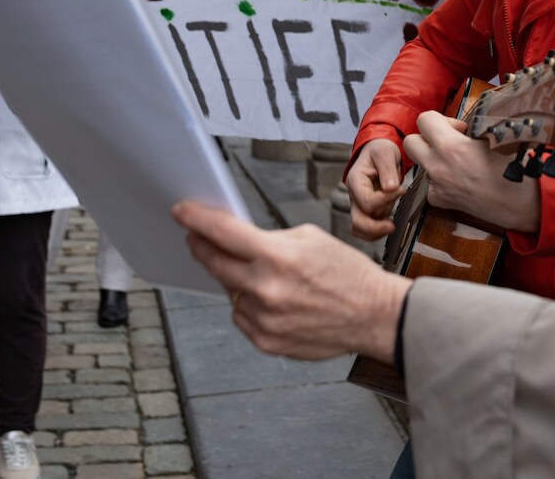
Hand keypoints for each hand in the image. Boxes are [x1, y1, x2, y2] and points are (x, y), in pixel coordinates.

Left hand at [173, 200, 409, 361]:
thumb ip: (270, 239)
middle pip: (214, 262)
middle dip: (202, 246)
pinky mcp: (265, 341)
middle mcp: (265, 289)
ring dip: (237, 280)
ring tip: (269, 278)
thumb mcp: (311, 238)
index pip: (222, 232)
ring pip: (229, 291)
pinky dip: (251, 305)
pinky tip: (276, 301)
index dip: (197, 219)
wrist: (373, 315)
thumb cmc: (348, 275)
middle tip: (198, 238)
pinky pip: (242, 316)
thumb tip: (238, 241)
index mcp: (277, 256)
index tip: (182, 213)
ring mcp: (263, 318)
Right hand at [344, 138, 403, 240]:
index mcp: (356, 181)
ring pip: (363, 228)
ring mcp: (360, 205)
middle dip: (375, 228)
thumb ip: (387, 169)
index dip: (385, 199)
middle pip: (358, 222)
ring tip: (392, 223)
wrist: (379, 151)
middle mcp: (355, 196)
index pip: (367, 201)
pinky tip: (389, 224)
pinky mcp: (368, 210)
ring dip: (378, 229)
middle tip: (392, 226)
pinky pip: (368, 229)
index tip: (401, 190)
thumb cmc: (380, 150)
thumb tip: (390, 188)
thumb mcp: (385, 152)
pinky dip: (377, 232)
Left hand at [406, 110, 540, 232]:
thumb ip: (473, 131)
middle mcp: (438, 166)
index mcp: (451, 146)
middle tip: (450, 142)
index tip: (459, 129)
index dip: (441, 120)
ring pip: (420, 165)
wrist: (524, 202)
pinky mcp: (443, 202)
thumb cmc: (516, 167)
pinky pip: (430, 187)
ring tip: (457, 162)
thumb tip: (465, 127)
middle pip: (410, 142)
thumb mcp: (496, 137)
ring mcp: (439, 186)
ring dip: (433, 159)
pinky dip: (440, 183)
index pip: (424, 119)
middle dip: (427, 138)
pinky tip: (459, 181)